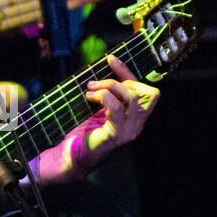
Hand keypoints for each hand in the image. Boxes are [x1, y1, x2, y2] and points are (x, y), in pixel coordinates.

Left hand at [61, 54, 159, 178]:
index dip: (127, 72)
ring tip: (90, 89)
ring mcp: (129, 131)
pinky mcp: (117, 135)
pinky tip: (89, 97)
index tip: (110, 59)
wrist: (71, 158)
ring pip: (131, 98)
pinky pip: (116, 108)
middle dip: (118, 80)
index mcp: (135, 118)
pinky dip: (102, 97)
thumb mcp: (99, 108)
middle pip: (145, 92)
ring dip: (109, 87)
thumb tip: (104, 67)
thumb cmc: (83, 132)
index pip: (144, 90)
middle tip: (95, 83)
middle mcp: (137, 125)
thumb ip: (107, 93)